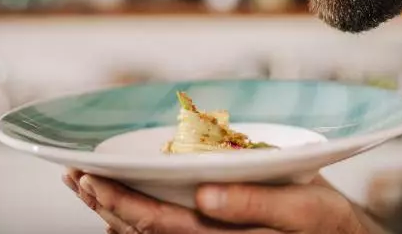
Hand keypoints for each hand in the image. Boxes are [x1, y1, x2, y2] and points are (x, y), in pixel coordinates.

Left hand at [62, 169, 383, 233]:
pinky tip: (120, 207)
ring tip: (83, 185)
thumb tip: (203, 193)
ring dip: (112, 211)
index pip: (158, 224)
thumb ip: (255, 204)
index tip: (88, 176)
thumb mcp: (305, 208)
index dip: (119, 201)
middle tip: (71, 175)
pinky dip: (135, 221)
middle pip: (142, 232)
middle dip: (104, 203)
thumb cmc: (330, 225)